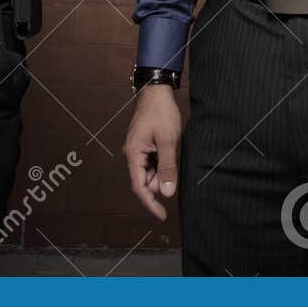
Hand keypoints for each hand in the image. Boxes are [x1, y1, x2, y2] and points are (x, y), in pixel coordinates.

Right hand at [123, 84, 181, 220]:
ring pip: (151, 170)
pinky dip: (163, 160)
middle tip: (174, 160)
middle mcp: (132, 154)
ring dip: (163, 168)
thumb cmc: (161, 112)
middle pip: (146, 180)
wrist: (156, 90)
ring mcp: (138, 149)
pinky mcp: (144, 145)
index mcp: (133, 154)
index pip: (140, 187)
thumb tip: (167, 193)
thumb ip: (168, 168)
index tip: (163, 216)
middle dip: (161, 179)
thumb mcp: (168, 141)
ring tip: (172, 148)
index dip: (151, 203)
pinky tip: (170, 148)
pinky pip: (153, 161)